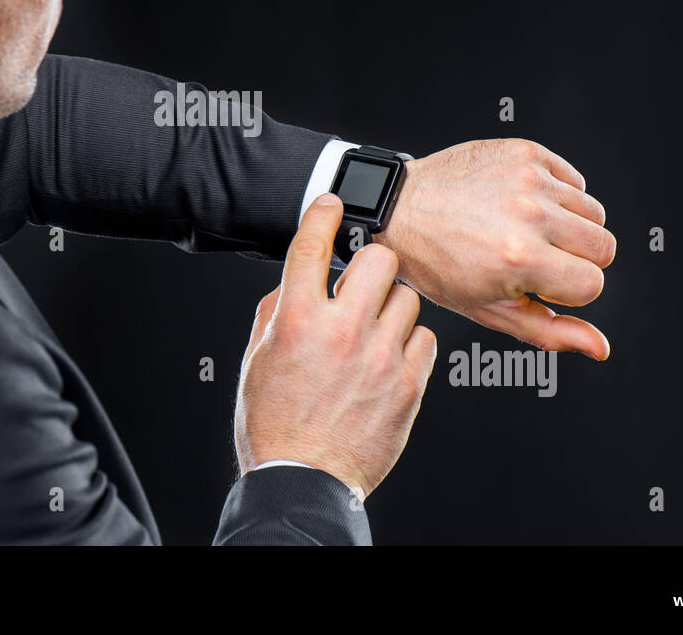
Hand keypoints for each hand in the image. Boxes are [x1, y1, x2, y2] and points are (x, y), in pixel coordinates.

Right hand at [234, 194, 437, 501]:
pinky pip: (425, 339)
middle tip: (363, 282)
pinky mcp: (409, 385)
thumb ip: (279, 311)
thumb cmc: (274, 422)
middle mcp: (341, 331)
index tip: (331, 203)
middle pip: (381, 259)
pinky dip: (409, 344)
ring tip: (374, 331)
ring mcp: (379, 357)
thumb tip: (300, 283)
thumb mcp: (258, 358)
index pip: (312, 246)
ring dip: (392, 307)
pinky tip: (389, 360)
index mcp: (296, 320)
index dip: (323, 214)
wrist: (303, 479)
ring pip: (408, 298)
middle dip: (372, 265)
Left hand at [374, 138, 615, 359]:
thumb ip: (550, 332)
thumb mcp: (489, 309)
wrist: (398, 209)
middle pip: (604, 246)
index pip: (593, 284)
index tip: (535, 284)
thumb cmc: (438, 265)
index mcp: (520, 258)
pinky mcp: (524, 151)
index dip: (566, 291)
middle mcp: (528, 213)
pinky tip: (521, 205)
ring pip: (594, 212)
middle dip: (576, 261)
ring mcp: (527, 177)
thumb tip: (601, 348)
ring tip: (526, 232)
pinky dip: (557, 196)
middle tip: (534, 259)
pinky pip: (573, 181)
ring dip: (569, 227)